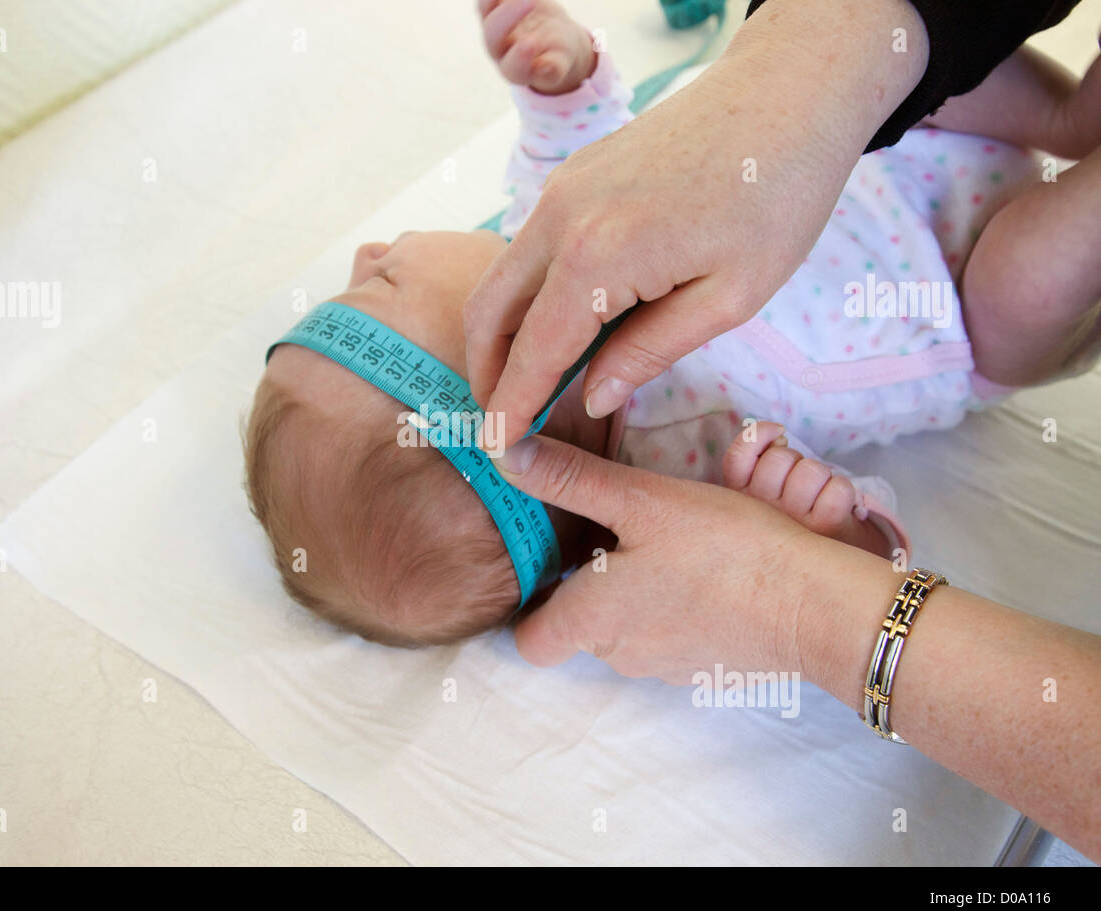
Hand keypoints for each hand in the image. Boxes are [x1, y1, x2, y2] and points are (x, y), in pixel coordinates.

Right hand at [465, 0, 928, 451]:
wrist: (787, 94)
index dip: (512, 408)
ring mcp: (560, 191)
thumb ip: (651, 350)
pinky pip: (527, 248)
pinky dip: (524, 294)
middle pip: (490, 314)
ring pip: (501, 279)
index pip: (534, 352)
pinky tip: (560, 323)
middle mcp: (560, 220)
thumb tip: (594, 397)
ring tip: (527, 381)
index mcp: (598, 257)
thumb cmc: (776, 196)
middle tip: (504, 420)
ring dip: (501, 334)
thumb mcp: (731, 297)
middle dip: (487, 374)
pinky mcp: (571, 176)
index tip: (498, 452)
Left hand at [478, 0, 594, 95]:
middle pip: (493, 34)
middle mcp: (497, 47)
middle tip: (530, 2)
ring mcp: (493, 23)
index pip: (512, 66)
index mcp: (514, 69)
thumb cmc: (557, 53)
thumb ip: (553, 69)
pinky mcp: (495, 4)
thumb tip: (547, 67)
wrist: (552, 35)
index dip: (519, 57)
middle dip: (509, 17)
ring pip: (485, 7)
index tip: (530, 44)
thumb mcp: (560, 63)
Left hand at [495, 433, 869, 682]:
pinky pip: (671, 634)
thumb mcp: (642, 499)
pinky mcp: (708, 666)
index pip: (529, 640)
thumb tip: (503, 451)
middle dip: (587, 582)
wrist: (817, 606)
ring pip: (627, 628)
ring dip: (633, 589)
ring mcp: (666, 667)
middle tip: (615, 526)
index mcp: (591, 621)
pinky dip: (674, 604)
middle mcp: (620, 656)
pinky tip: (703, 565)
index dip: (530, 603)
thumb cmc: (724, 550)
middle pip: (580, 625)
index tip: (548, 560)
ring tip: (664, 538)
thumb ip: (569, 479)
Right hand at [722, 421, 890, 556]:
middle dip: (796, 460)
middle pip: (779, 459)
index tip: (779, 434)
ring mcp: (792, 523)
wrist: (826, 560)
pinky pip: (837, 488)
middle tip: (798, 482)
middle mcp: (760, 514)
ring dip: (821, 476)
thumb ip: (761, 459)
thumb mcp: (767, 490)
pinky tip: (834, 506)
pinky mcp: (825, 529)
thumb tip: (777, 434)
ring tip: (817, 495)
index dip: (757, 436)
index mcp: (741, 500)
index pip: (737, 458)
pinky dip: (843, 490)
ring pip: (810, 471)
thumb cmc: (794, 514)